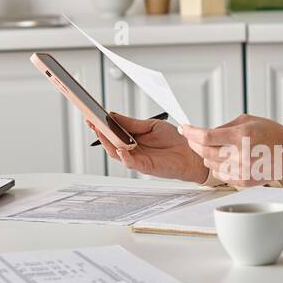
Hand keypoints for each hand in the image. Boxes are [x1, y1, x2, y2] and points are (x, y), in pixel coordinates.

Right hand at [88, 112, 208, 183]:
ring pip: (116, 153)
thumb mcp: (151, 125)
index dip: (102, 125)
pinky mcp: (146, 167)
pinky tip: (119, 149)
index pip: (113, 132)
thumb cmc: (174, 139)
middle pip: (111, 143)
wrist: (191, 153)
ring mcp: (138, 159)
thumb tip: (113, 115)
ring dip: (108, 143)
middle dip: (100, 133)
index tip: (91, 116)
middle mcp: (133, 150)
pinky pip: (131, 163)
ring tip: (101, 132)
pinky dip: (124, 157)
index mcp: (133, 139)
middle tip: (92, 123)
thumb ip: (132, 123)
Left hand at [178, 114, 282, 186]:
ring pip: (210, 164)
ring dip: (206, 155)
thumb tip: (203, 132)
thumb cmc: (271, 134)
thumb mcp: (247, 120)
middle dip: (194, 143)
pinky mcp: (244, 181)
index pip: (206, 137)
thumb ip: (224, 127)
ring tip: (215, 147)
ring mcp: (242, 170)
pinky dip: (217, 166)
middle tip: (191, 137)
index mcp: (241, 136)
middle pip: (204, 151)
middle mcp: (241, 154)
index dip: (190, 132)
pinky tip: (225, 159)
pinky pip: (220, 174)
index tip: (184, 128)